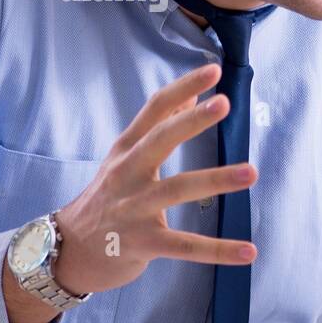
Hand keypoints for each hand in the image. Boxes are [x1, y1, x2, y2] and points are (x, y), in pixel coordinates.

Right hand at [50, 63, 257, 295]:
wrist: (69, 250)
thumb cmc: (106, 197)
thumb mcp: (124, 158)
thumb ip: (157, 127)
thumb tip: (190, 94)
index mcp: (126, 149)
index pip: (154, 110)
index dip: (183, 88)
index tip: (213, 71)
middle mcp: (128, 173)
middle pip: (161, 140)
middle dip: (192, 121)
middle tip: (224, 103)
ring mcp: (134, 208)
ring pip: (178, 190)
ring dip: (216, 179)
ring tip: (252, 172)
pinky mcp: (144, 243)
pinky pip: (185, 246)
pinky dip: (218, 250)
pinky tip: (249, 251)